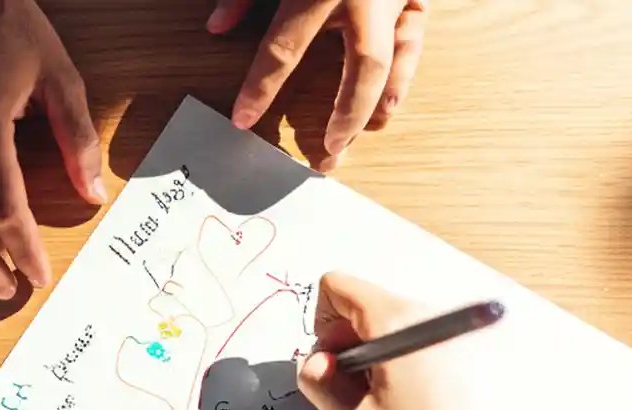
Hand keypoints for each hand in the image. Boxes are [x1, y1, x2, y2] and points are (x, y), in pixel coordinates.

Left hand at [207, 0, 427, 166]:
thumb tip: (216, 29)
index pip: (284, 47)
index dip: (261, 88)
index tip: (243, 121)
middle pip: (360, 67)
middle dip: (343, 116)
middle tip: (323, 157)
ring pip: (397, 60)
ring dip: (377, 106)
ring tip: (356, 140)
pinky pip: (415, 40)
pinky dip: (403, 76)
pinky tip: (389, 107)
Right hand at [297, 273, 508, 409]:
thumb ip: (319, 381)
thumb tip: (315, 362)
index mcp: (394, 322)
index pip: (337, 286)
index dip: (323, 324)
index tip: (335, 365)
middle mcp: (418, 314)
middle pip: (357, 304)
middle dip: (342, 342)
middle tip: (354, 390)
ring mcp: (435, 330)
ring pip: (375, 324)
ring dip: (363, 356)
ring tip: (376, 399)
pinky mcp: (444, 348)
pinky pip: (397, 338)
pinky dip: (384, 361)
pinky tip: (396, 399)